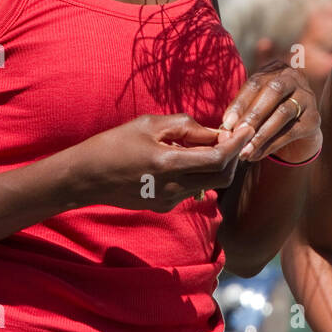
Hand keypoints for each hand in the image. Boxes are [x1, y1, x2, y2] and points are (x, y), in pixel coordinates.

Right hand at [68, 114, 252, 212]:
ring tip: (203, 144)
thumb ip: (186, 127)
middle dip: (232, 157)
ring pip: (208, 184)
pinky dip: (195, 173)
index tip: (246, 129)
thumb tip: (215, 132)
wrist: (85, 177)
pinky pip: (190, 189)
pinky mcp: (163, 206)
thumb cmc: (114, 144)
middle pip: (222, 177)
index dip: (237, 143)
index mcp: (170, 164)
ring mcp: (169, 201)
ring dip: (214, 165)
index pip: (219, 158)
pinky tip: (180, 159)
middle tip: (231, 137)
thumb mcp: (149, 125)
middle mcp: (173, 187)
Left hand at [221, 62, 320, 163]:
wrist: (298, 130)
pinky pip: (291, 131)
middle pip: (273, 91)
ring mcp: (307, 97)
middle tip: (238, 134)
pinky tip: (257, 154)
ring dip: (261, 134)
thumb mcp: (256, 106)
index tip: (226, 123)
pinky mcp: (314, 118)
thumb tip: (226, 130)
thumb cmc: (269, 113)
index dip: (240, 102)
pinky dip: (272, 144)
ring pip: (283, 112)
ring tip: (245, 151)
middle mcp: (294, 78)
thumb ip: (242, 113)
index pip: (256, 82)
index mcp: (275, 70)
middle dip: (253, 114)